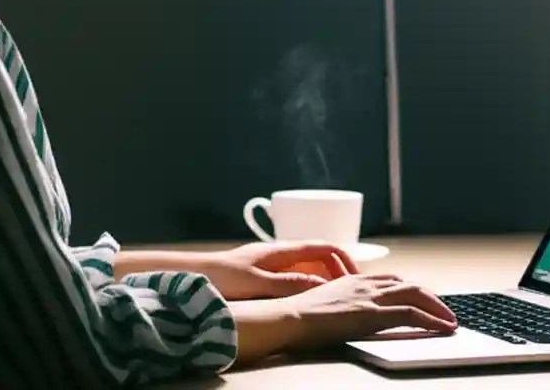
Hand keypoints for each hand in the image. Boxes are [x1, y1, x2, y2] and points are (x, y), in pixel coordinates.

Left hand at [200, 241, 358, 299]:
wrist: (192, 276)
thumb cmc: (221, 277)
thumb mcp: (258, 283)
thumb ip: (289, 284)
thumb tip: (322, 285)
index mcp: (282, 250)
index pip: (324, 247)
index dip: (344, 259)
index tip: (356, 277)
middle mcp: (280, 254)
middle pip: (319, 258)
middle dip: (338, 271)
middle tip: (351, 291)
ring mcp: (273, 264)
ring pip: (308, 269)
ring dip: (324, 280)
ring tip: (336, 298)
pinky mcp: (264, 275)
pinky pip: (295, 278)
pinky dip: (309, 286)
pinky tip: (309, 301)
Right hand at [231, 274, 457, 363]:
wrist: (290, 318)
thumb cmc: (299, 316)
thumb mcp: (325, 303)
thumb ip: (342, 303)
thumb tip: (349, 314)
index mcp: (354, 279)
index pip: (392, 279)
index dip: (411, 289)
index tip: (423, 298)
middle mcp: (366, 283)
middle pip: (409, 284)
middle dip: (430, 297)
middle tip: (444, 310)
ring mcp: (371, 297)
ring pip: (416, 294)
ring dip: (437, 308)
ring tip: (449, 320)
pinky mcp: (373, 313)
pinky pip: (412, 314)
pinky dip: (432, 320)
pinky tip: (442, 328)